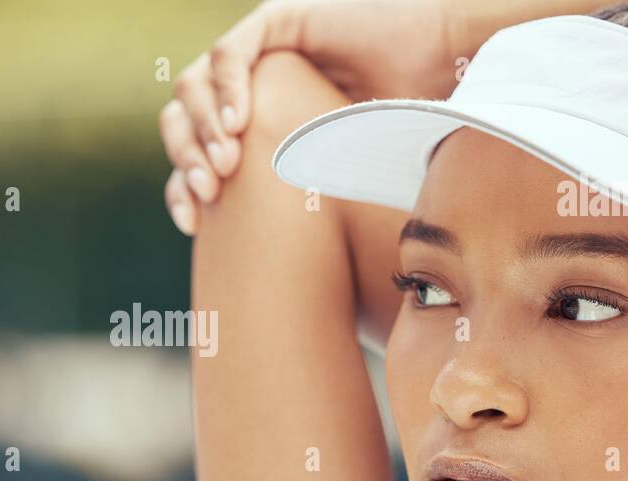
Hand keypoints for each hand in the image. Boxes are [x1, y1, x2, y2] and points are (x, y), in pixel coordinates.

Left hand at [160, 0, 459, 234]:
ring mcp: (256, 54)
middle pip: (180, 123)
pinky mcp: (275, 22)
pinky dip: (227, 89)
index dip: (180, 191)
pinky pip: (228, 54)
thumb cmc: (403, 136)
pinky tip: (239, 125)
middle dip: (186, 160)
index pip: (190, 160)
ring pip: (193, 89)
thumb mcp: (338, 189)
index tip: (193, 225)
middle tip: (208, 191)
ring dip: (202, 129)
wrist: (446, 75)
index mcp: (249, 132)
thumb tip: (305, 305)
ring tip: (225, 164)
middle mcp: (245, 90)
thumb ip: (307, 223)